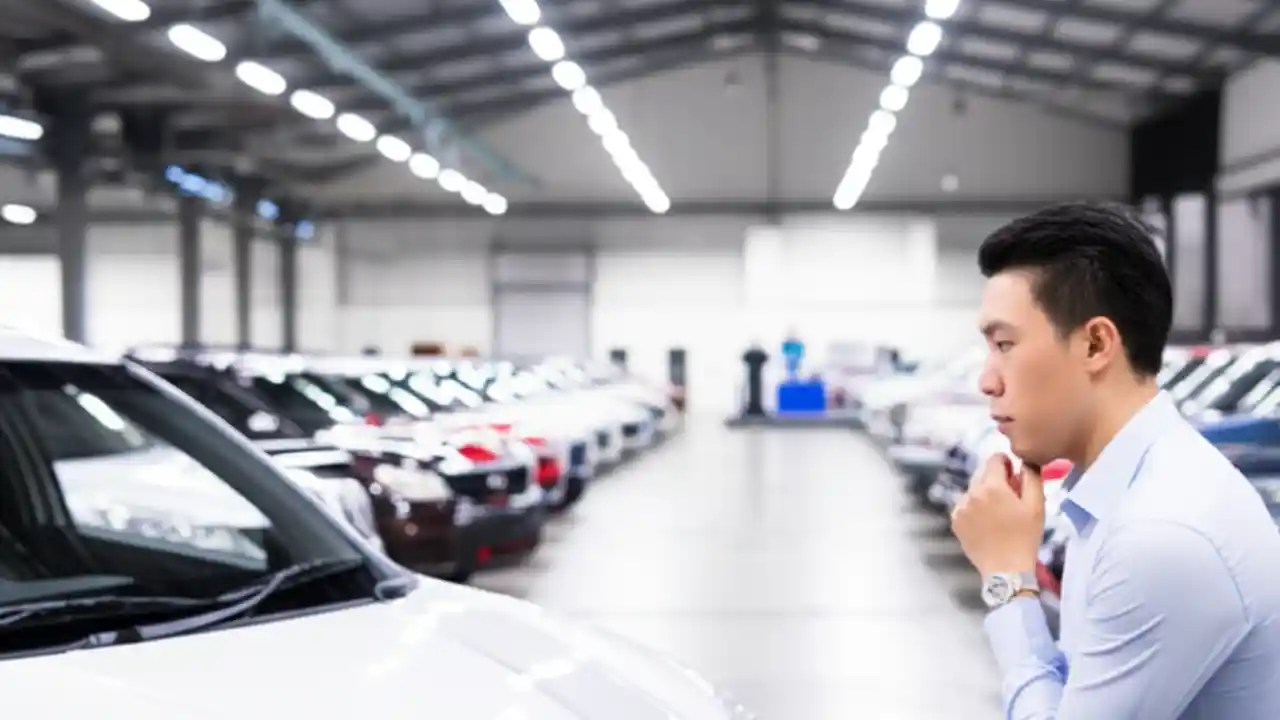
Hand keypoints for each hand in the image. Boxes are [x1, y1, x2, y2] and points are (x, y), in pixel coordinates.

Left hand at [950, 453, 1045, 577]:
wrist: (1006, 569)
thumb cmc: (1025, 536)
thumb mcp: (1036, 505)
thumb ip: (1031, 476)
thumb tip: (1023, 460)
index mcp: (991, 487)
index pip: (995, 459)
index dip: (1007, 465)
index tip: (1015, 478)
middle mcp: (971, 493)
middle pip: (983, 474)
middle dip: (997, 481)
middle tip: (1010, 501)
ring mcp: (960, 508)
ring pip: (974, 490)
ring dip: (985, 495)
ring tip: (999, 516)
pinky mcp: (955, 521)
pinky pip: (966, 505)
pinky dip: (975, 508)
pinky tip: (988, 524)